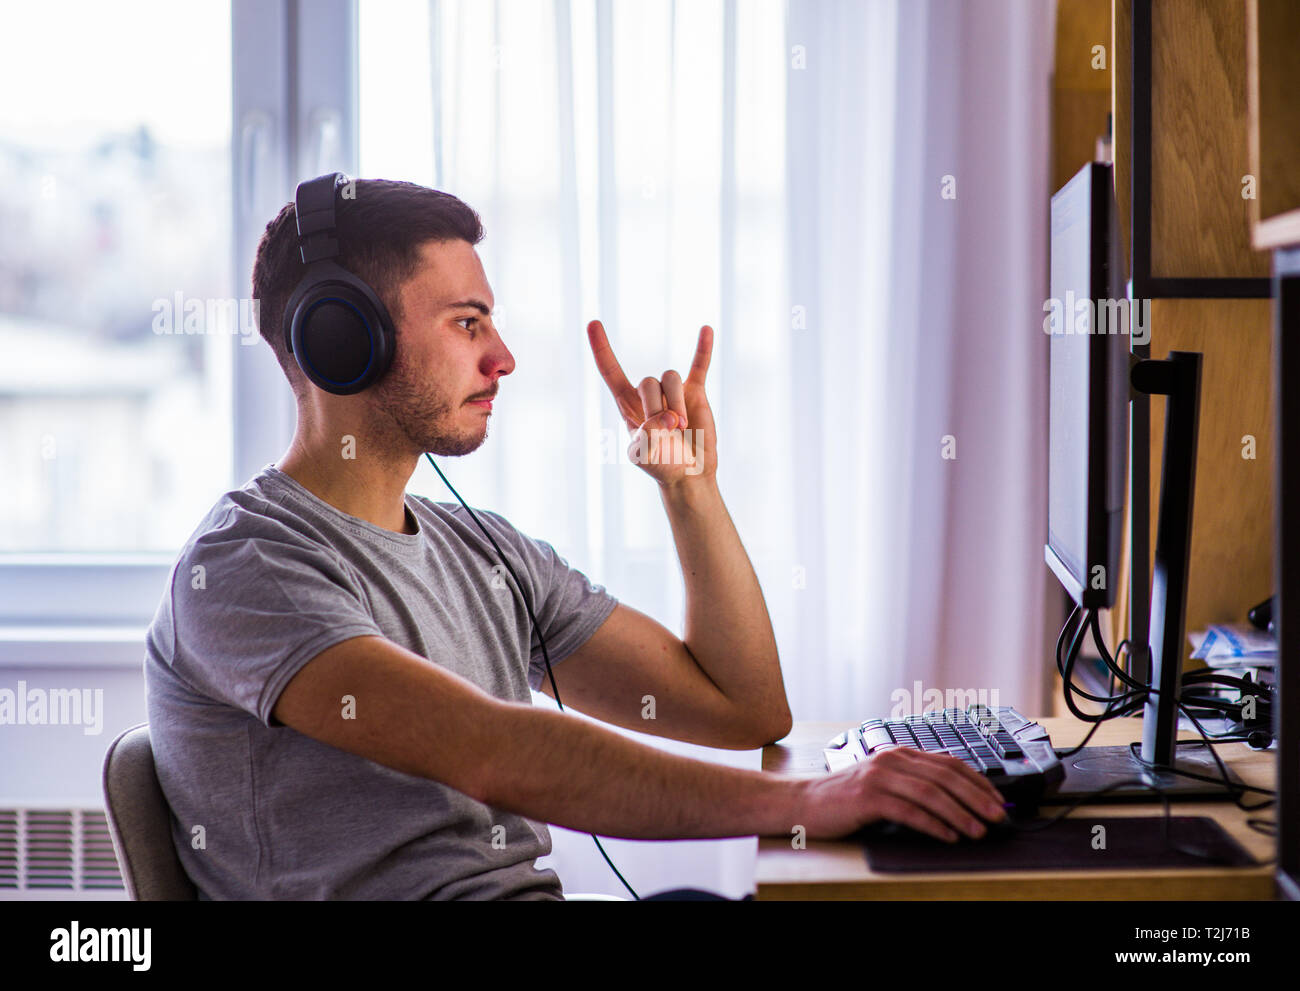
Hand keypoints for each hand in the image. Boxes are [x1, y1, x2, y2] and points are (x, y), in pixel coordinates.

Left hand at [586, 319, 717, 487]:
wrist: (689, 474)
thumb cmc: (660, 465)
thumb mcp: (643, 454)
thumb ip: (648, 435)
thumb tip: (669, 415)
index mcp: (627, 404)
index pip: (610, 370)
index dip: (601, 348)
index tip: (592, 322)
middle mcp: (649, 393)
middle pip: (648, 381)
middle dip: (656, 408)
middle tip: (667, 431)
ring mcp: (673, 391)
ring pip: (671, 377)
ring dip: (676, 404)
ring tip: (681, 428)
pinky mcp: (695, 392)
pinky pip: (699, 365)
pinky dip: (703, 349)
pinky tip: (706, 329)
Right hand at [797, 748, 1009, 842]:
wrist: (803, 802)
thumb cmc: (845, 798)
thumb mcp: (883, 783)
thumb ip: (913, 783)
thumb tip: (957, 800)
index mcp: (899, 754)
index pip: (949, 763)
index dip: (978, 781)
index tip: (998, 800)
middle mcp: (891, 760)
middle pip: (945, 777)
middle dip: (977, 797)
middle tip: (998, 816)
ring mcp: (878, 778)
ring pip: (930, 794)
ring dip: (960, 814)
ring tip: (978, 830)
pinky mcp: (867, 798)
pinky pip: (908, 811)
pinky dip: (933, 824)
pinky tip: (948, 836)